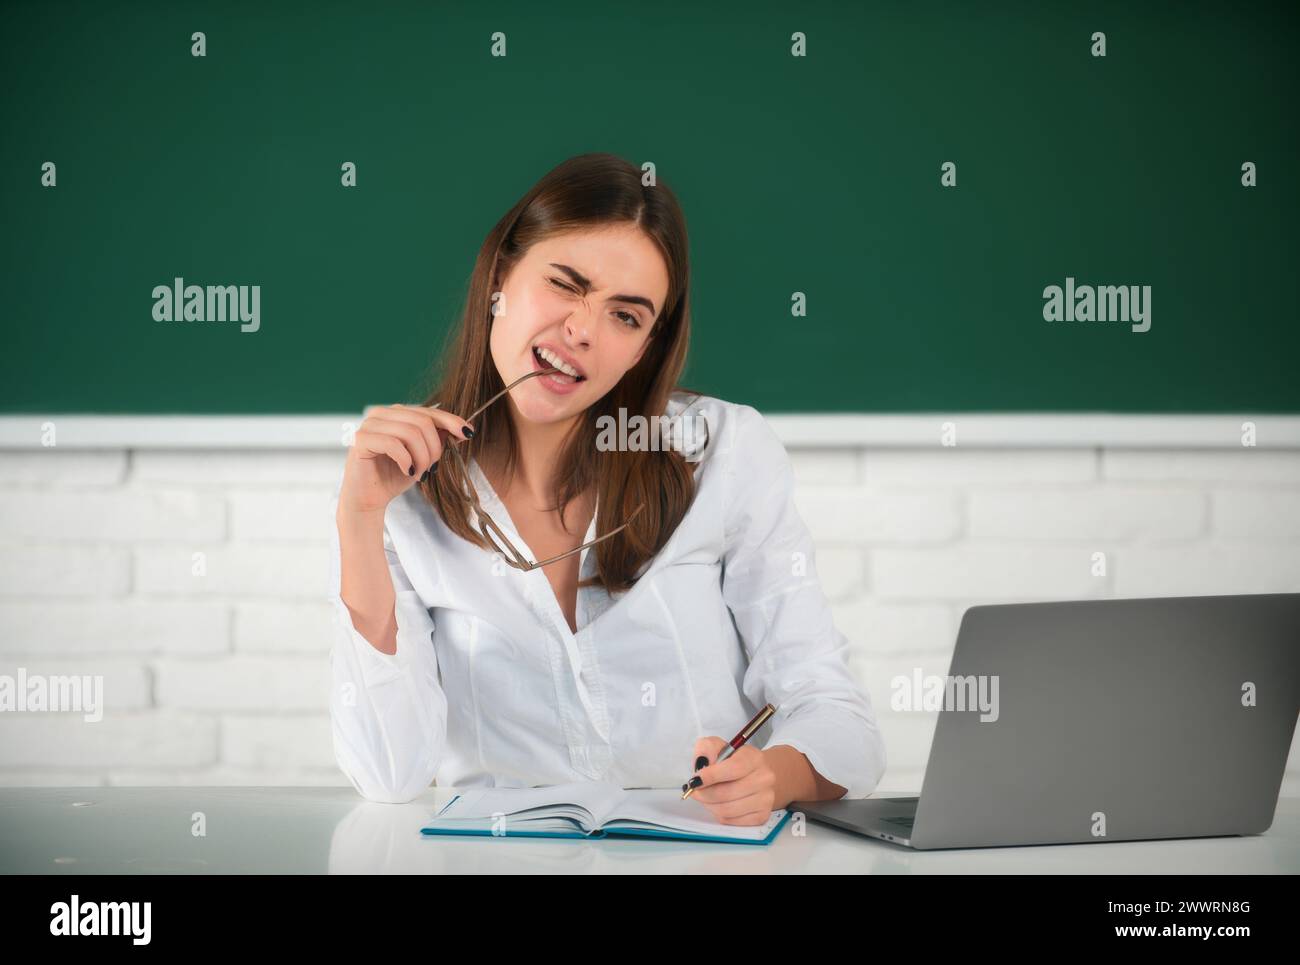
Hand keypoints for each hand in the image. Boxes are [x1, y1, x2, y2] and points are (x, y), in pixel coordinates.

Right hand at [338, 403, 475, 517]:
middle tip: (433, 468)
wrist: (369, 499)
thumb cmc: (394, 476)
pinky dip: (406, 460)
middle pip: (422, 421)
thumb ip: (438, 440)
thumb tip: (464, 428)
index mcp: (397, 413)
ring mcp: (369, 424)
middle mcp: (382, 413)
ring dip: (422, 457)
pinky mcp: (361, 439)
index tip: (468, 433)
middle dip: (434, 448)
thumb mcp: (424, 457)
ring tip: (420, 473)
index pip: (429, 412)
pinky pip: (393, 444)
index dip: (451, 421)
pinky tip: (407, 471)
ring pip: (410, 432)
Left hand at [684, 736, 777, 825]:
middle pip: (727, 792)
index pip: (733, 768)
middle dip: (704, 793)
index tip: (695, 780)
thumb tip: (702, 760)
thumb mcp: (718, 747)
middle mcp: (764, 778)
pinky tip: (719, 804)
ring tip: (707, 797)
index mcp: (754, 757)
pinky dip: (719, 814)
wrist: (755, 775)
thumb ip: (707, 748)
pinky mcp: (761, 816)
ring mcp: (765, 799)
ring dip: (710, 805)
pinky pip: (731, 821)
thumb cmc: (733, 762)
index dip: (711, 776)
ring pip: (726, 809)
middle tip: (695, 790)